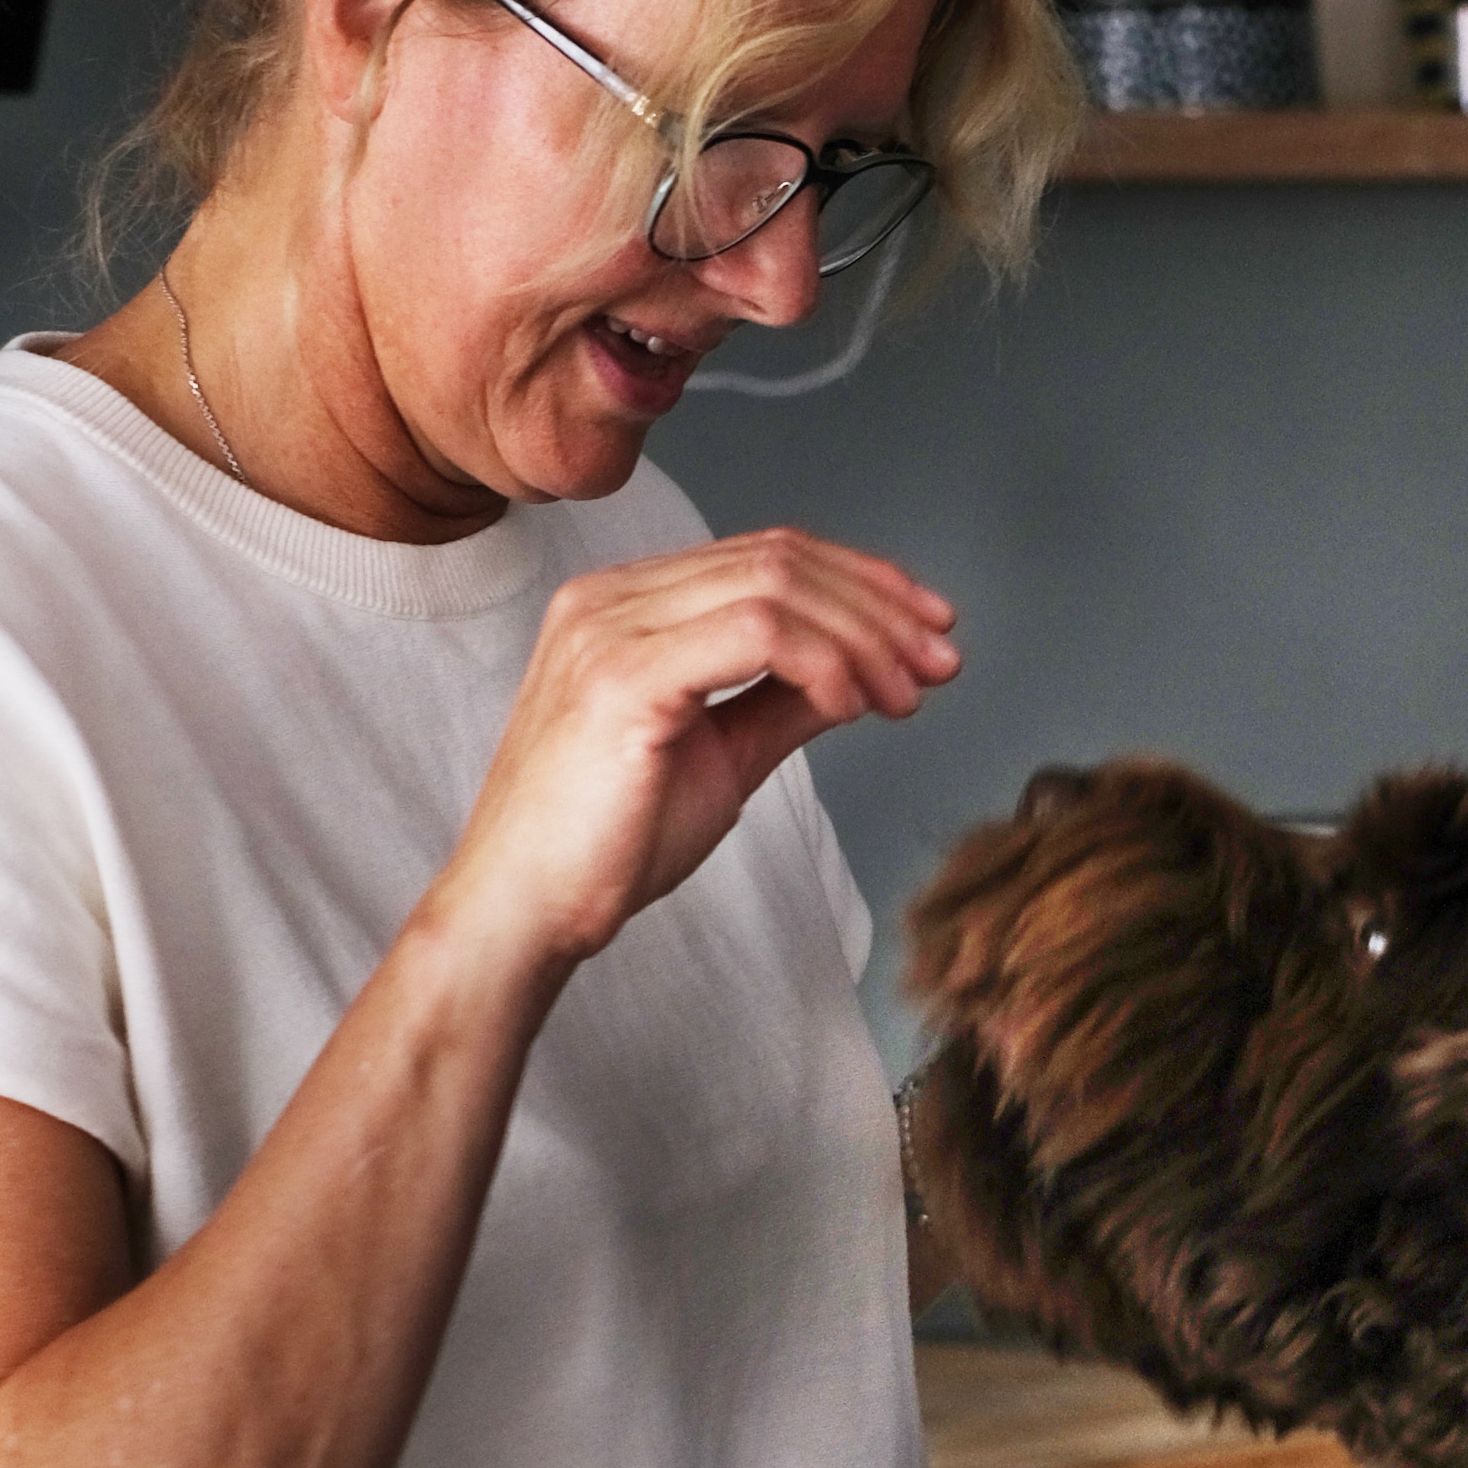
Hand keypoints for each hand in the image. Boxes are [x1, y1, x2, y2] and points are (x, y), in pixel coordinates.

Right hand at [431, 526, 958, 982]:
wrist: (525, 911)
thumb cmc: (605, 846)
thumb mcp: (722, 757)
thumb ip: (785, 703)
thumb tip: (864, 673)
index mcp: (624, 605)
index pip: (764, 556)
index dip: (861, 584)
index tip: (927, 631)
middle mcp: (610, 598)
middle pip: (779, 559)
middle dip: (880, 608)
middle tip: (941, 660)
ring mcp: (609, 628)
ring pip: (775, 587)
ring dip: (864, 637)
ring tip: (910, 694)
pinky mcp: (622, 676)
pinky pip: (755, 633)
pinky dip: (825, 662)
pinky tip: (855, 704)